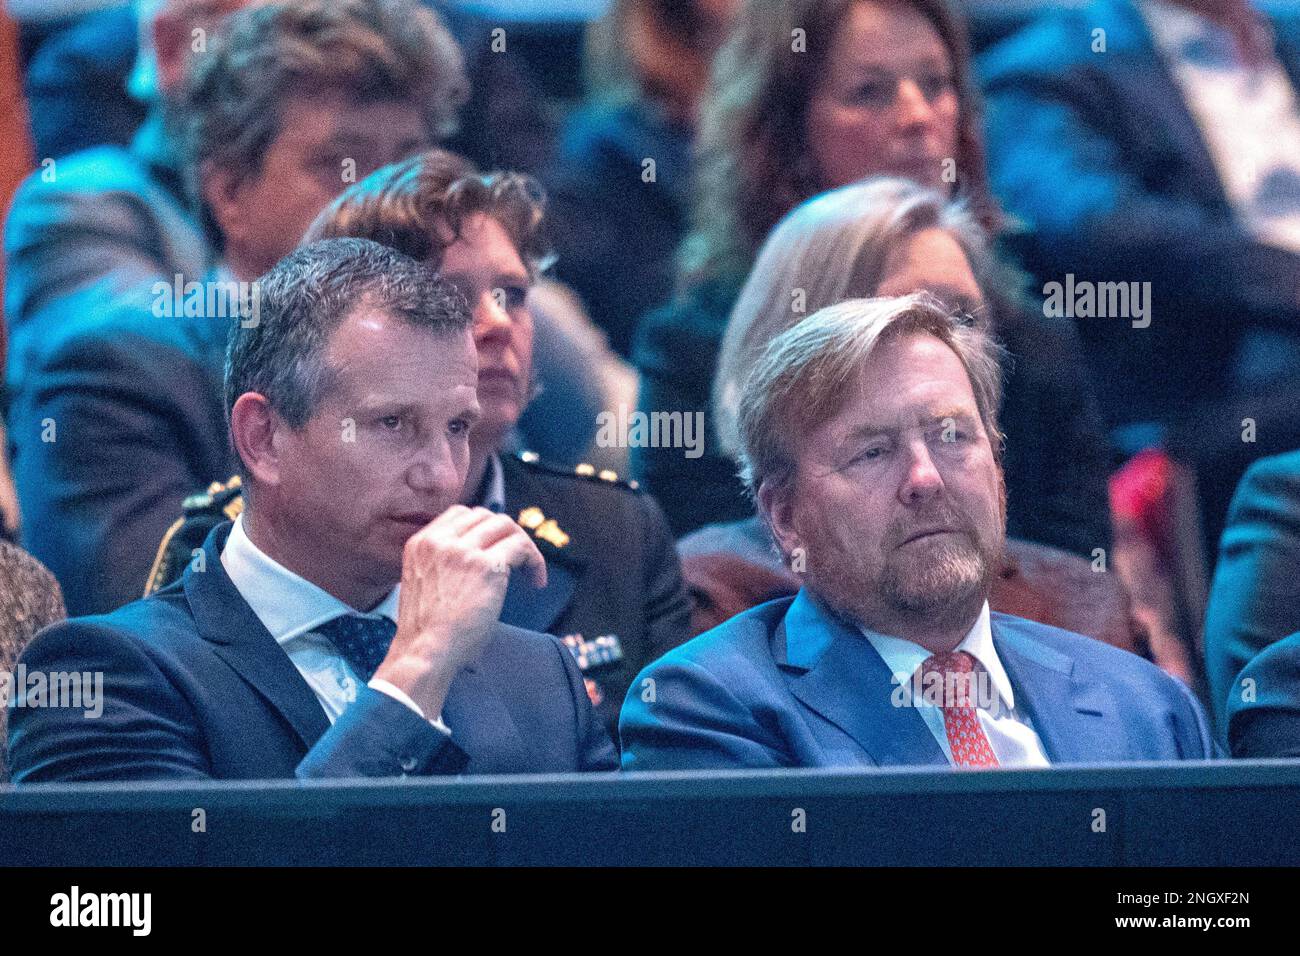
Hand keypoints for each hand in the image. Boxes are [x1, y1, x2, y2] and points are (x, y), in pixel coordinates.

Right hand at [374, 506, 545, 715]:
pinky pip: (521, 547)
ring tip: (531, 572)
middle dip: (506, 536)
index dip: (485, 529)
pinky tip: (537, 581)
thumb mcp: (425, 585)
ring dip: (523, 546)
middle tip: (518, 561)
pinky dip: (535, 561)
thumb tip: (481, 559)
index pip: (460, 515)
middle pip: (486, 516)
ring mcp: (462, 551)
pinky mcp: (486, 566)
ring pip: (505, 526)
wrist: (424, 654)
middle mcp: (439, 541)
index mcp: (421, 544)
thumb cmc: (428, 634)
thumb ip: (444, 565)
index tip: (497, 549)